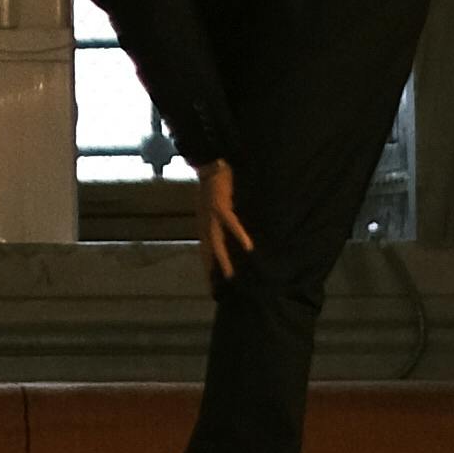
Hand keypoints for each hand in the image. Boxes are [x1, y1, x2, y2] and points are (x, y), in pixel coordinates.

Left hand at [198, 160, 252, 288]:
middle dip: (211, 271)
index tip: (211, 286)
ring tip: (231, 277)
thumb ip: (221, 219)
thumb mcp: (216, 204)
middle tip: (216, 291)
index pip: (205, 249)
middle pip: (208, 251)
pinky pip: (231, 223)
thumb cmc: (216, 183)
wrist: (210, 161)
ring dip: (224, 260)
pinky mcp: (221, 205)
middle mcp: (206, 222)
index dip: (207, 267)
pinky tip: (249, 247)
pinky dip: (239, 235)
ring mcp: (212, 215)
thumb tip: (231, 234)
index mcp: (205, 222)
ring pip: (217, 242)